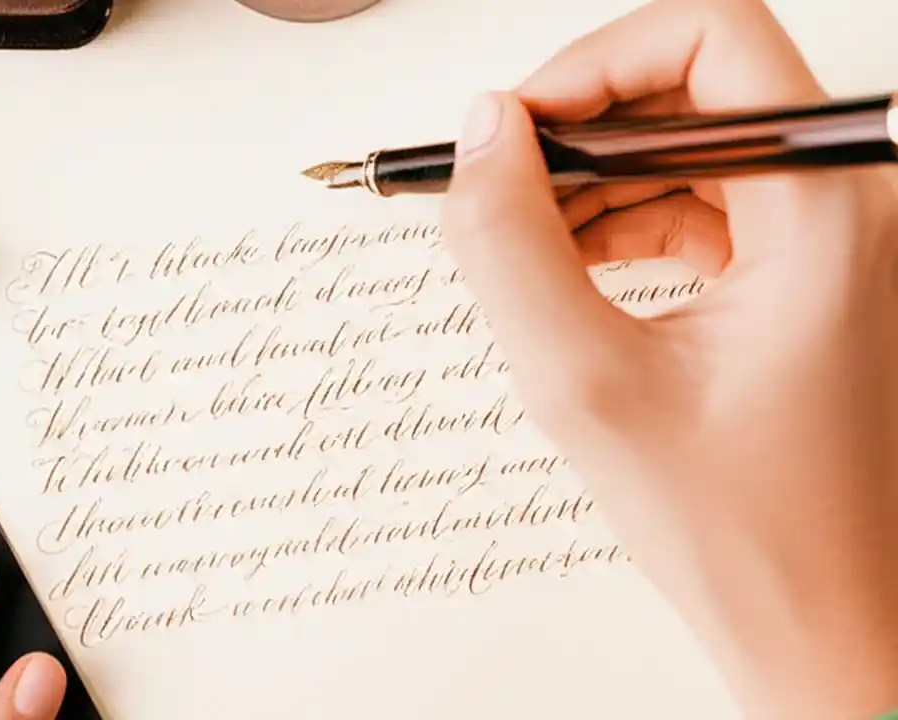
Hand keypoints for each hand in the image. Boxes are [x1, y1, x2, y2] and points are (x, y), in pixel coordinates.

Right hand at [440, 1, 897, 718]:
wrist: (824, 626)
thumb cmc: (742, 533)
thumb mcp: (586, 385)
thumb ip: (511, 246)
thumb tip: (478, 139)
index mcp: (825, 210)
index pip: (709, 38)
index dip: (593, 62)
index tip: (511, 125)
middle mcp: (845, 205)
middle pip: (692, 90)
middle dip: (576, 129)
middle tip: (490, 186)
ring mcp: (827, 242)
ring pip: (686, 149)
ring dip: (589, 182)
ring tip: (516, 245)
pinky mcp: (799, 277)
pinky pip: (698, 205)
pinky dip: (622, 223)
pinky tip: (566, 269)